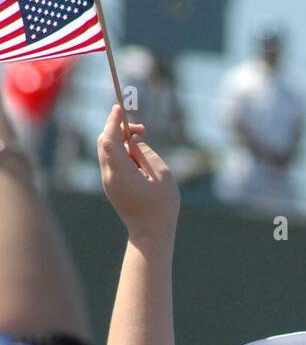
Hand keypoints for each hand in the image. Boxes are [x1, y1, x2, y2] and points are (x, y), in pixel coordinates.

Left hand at [98, 105, 179, 243]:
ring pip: (107, 151)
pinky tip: (137, 157)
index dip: (113, 121)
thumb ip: (146, 153)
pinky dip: (120, 153)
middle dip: (117, 129)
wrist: (151, 236)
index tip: (119, 108)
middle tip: (139, 129)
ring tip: (142, 143)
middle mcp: (109, 176)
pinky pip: (111, 162)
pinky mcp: (111, 187)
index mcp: (121, 173)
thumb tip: (133, 140)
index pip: (109, 139)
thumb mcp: (162, 175)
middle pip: (104, 142)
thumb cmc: (162, 208)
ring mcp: (108, 182)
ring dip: (120, 141)